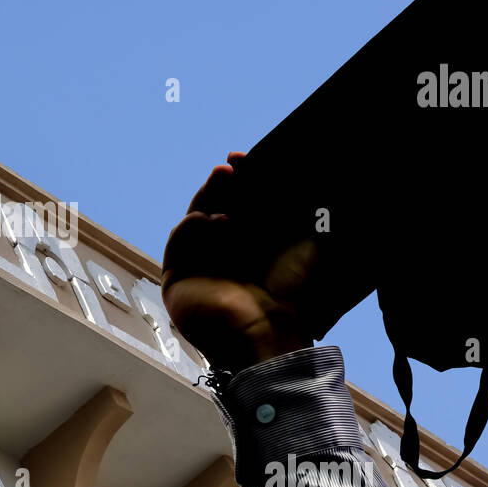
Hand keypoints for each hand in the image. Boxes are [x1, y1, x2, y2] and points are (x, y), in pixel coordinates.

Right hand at [161, 152, 316, 371]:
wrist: (269, 329)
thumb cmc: (290, 292)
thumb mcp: (303, 240)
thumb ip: (301, 210)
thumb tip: (311, 177)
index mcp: (247, 248)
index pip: (237, 204)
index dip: (239, 181)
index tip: (244, 158)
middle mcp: (221, 257)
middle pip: (213, 208)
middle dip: (221, 185)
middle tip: (230, 166)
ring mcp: (196, 269)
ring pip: (193, 224)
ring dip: (206, 198)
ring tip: (224, 180)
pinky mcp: (176, 281)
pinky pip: (177, 246)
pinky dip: (192, 228)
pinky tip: (213, 220)